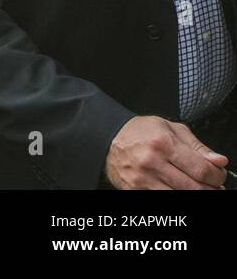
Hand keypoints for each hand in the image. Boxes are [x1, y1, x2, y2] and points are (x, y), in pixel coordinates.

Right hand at [105, 115, 226, 188]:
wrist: (109, 137)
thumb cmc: (140, 132)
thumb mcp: (171, 128)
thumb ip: (198, 146)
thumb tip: (218, 161)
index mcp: (163, 143)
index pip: (202, 170)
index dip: (217, 176)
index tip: (218, 174)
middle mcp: (152, 162)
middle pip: (195, 187)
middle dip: (210, 188)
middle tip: (211, 183)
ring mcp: (143, 179)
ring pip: (182, 196)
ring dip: (195, 193)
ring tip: (196, 185)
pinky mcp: (135, 190)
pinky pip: (164, 198)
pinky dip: (176, 194)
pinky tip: (178, 187)